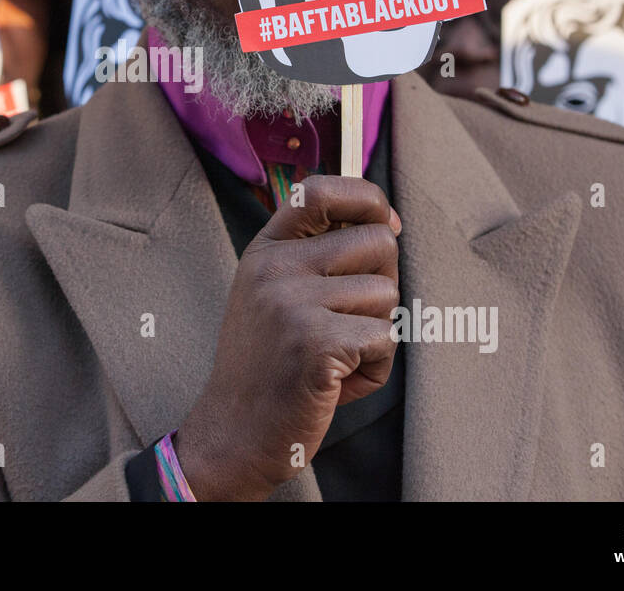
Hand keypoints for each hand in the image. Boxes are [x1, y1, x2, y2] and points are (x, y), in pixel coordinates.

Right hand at [174, 174, 400, 500]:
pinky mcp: (317, 342)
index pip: (320, 190)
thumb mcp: (273, 295)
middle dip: (382, 283)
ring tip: (336, 358)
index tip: (384, 223)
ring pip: (387, 294)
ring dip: (376, 334)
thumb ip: (315, 256)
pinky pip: (386, 337)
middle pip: (377, 241)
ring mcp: (293, 304)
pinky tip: (338, 382)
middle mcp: (276, 268)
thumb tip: (389, 224)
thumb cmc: (268, 367)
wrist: (235, 433)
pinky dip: (375, 368)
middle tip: (350, 322)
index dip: (366, 197)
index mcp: (266, 251)